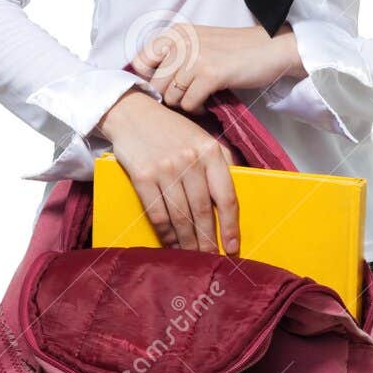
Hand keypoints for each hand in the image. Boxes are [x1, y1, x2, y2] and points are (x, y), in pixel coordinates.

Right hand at [96, 90, 239, 253]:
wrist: (133, 114)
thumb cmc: (172, 130)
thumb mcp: (203, 137)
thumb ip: (222, 160)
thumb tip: (238, 187)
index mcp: (211, 151)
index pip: (227, 196)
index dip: (230, 225)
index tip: (232, 247)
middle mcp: (190, 160)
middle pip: (203, 211)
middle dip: (208, 240)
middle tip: (210, 258)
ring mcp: (166, 169)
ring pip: (181, 216)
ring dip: (187, 242)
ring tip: (192, 256)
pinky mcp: (143, 176)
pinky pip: (158, 213)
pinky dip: (166, 233)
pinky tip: (171, 243)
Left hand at [127, 22, 303, 114]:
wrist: (269, 49)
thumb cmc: (234, 50)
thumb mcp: (198, 43)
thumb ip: (174, 56)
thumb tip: (149, 85)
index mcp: (176, 33)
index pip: (140, 62)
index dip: (147, 81)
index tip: (162, 90)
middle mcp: (182, 42)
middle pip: (156, 84)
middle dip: (169, 97)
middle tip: (185, 99)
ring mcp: (195, 57)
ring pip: (171, 96)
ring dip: (184, 105)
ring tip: (198, 100)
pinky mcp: (210, 73)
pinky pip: (189, 103)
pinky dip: (197, 109)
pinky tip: (207, 104)